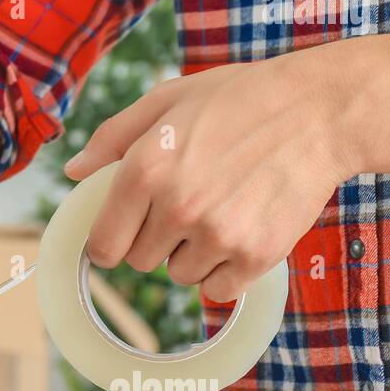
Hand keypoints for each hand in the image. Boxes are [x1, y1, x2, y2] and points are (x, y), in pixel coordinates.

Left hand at [63, 52, 356, 301]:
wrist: (318, 110)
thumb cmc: (237, 99)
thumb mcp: (165, 101)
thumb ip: (111, 139)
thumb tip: (71, 172)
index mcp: (144, 170)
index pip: (103, 246)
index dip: (111, 241)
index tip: (126, 231)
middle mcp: (176, 207)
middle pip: (139, 262)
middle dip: (154, 240)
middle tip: (187, 203)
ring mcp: (218, 235)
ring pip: (180, 276)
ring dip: (192, 255)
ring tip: (220, 208)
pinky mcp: (258, 255)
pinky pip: (219, 290)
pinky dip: (225, 272)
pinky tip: (240, 232)